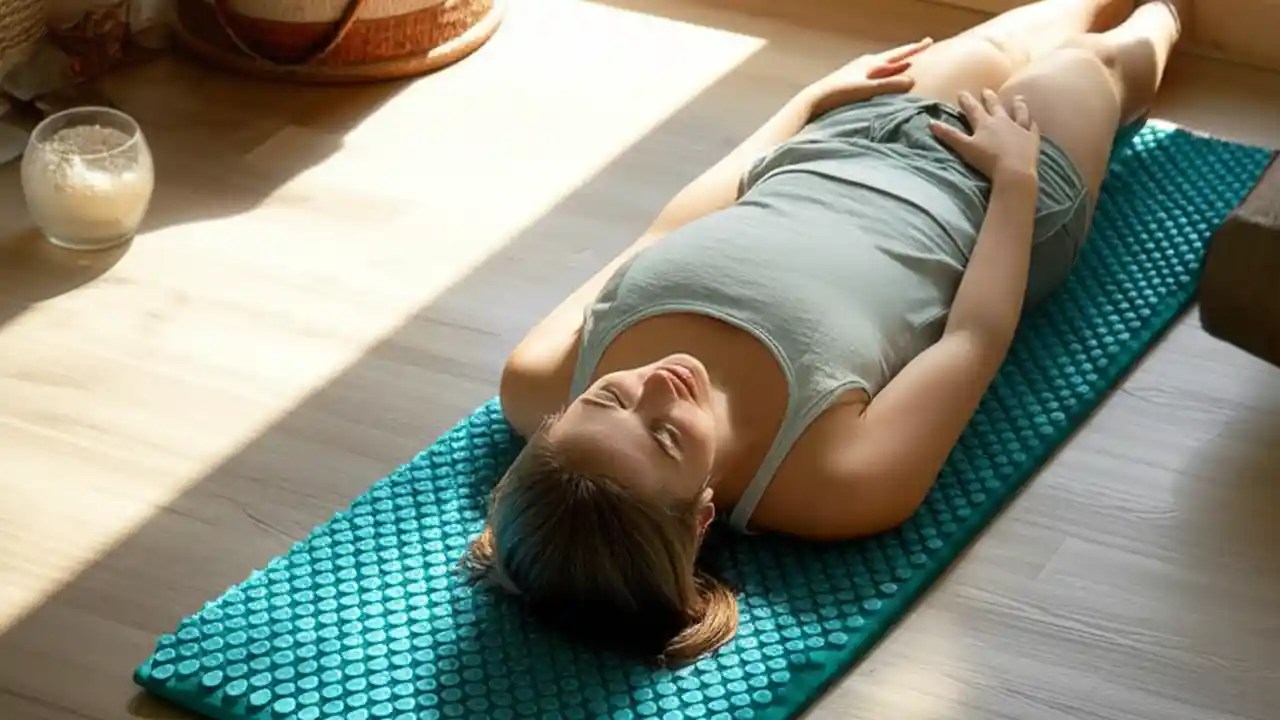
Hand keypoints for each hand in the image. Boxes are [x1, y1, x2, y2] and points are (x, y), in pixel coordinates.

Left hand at [804, 38, 933, 115]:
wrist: (815, 100)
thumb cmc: (840, 93)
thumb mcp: (868, 89)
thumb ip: (890, 85)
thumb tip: (912, 80)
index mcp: (871, 63)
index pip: (899, 54)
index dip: (914, 49)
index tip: (928, 41)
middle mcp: (865, 64)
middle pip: (891, 57)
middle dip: (907, 54)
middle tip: (920, 48)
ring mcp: (857, 72)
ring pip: (883, 66)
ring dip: (896, 64)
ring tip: (905, 63)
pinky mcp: (851, 81)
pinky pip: (874, 75)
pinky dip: (884, 75)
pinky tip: (882, 79)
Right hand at [930, 89, 1040, 184]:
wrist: (1014, 171)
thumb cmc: (987, 160)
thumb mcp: (965, 148)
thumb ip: (949, 135)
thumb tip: (931, 123)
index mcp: (985, 124)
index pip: (973, 109)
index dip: (966, 101)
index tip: (962, 93)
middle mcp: (1002, 121)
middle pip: (995, 106)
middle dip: (989, 98)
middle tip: (986, 90)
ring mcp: (1019, 128)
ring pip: (1018, 112)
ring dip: (1017, 105)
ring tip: (1017, 98)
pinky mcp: (1032, 139)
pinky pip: (1032, 127)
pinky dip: (1032, 123)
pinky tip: (1033, 120)